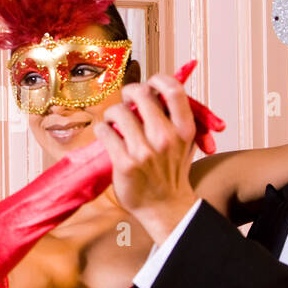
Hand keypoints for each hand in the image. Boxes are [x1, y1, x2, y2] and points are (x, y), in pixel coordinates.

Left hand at [95, 74, 200, 243]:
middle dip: (128, 94)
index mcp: (184, 129)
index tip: (149, 83)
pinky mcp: (125, 163)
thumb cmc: (171, 172)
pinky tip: (107, 135)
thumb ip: (175, 117)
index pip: (173, 89)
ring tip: (113, 122)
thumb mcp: (185, 143)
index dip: (158, 79)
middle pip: (140, 94)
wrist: (165, 208)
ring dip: (111, 113)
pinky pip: (105, 131)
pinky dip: (102, 129)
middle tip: (126, 103)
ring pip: (119, 111)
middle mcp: (166, 137)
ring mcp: (145, 151)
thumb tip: (157, 89)